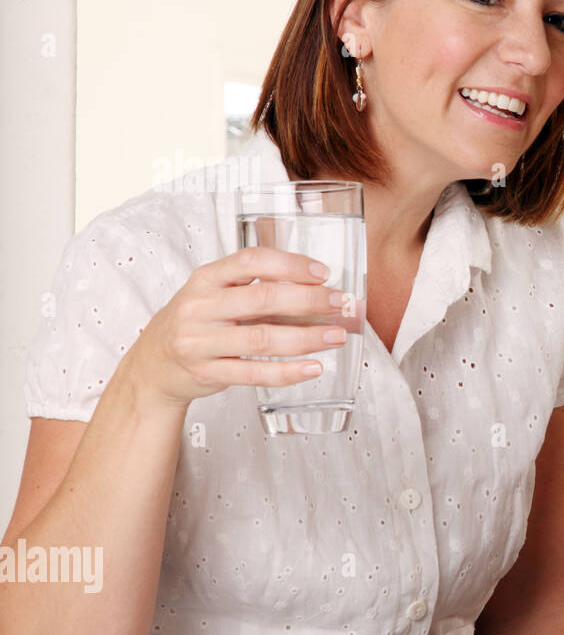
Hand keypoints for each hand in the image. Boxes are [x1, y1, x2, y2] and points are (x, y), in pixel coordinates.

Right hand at [124, 246, 354, 408]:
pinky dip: (288, 372)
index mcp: (206, 278)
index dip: (290, 264)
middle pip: (262, 298)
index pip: (251, 261)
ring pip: (262, 338)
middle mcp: (200, 307)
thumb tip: (317, 289)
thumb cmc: (197, 323)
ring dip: (307, 338)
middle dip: (309, 300)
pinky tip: (313, 368)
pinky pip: (254, 373)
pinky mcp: (207, 372)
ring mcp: (201, 342)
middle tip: (340, 304)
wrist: (153, 365)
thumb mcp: (215, 294)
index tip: (323, 272)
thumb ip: (255, 288)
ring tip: (337, 336)